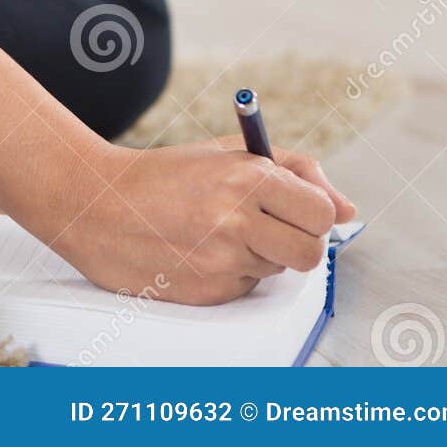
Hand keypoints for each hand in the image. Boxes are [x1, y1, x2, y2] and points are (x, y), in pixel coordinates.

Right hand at [50, 136, 355, 306]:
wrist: (98, 206)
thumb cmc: (166, 174)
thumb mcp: (227, 153)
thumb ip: (294, 170)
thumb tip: (348, 209)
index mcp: (246, 177)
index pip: (321, 212)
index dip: (315, 211)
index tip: (298, 207)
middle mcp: (236, 221)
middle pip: (311, 252)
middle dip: (300, 242)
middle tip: (271, 226)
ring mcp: (221, 262)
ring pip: (277, 270)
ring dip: (260, 255)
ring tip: (218, 231)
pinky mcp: (207, 294)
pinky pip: (245, 288)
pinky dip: (232, 272)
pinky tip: (199, 251)